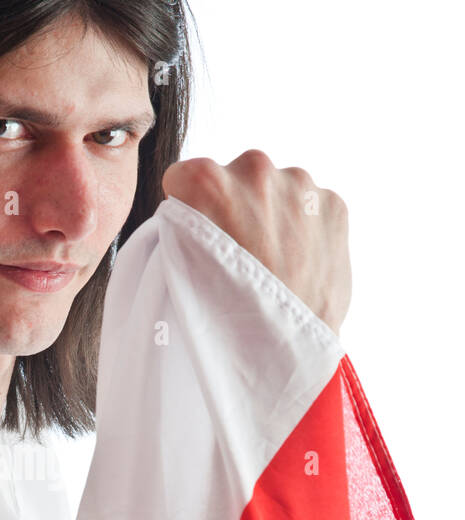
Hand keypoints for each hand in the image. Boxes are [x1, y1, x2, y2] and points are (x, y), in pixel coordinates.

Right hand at [161, 150, 350, 335]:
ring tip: (274, 262)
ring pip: (278, 189)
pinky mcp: (334, 204)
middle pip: (236, 178)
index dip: (189, 208)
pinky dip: (306, 228)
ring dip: (274, 215)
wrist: (290, 350)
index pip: (186, 178)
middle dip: (237, 207)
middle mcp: (256, 169)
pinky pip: (312, 206)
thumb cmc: (229, 316)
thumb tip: (197, 219)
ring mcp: (301, 184)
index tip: (199, 235)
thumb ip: (189, 228)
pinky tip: (300, 262)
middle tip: (241, 253)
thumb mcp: (185, 266)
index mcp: (208, 181)